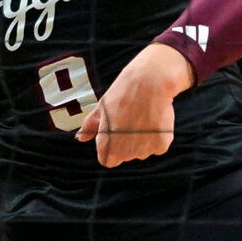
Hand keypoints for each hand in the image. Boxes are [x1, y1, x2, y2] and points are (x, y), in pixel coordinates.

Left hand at [76, 42, 191, 167]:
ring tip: (143, 115)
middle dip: (128, 142)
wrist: (150, 81)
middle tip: (131, 119)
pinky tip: (155, 118)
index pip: (108, 159)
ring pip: (143, 150)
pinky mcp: (161, 145)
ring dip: (143, 138)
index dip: (111, 146)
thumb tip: (80, 138)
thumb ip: (91, 126)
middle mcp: (125, 154)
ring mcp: (144, 151)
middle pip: (127, 155)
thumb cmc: (123, 92)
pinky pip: (158, 145)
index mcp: (107, 148)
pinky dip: (158, 135)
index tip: (117, 130)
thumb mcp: (102, 108)